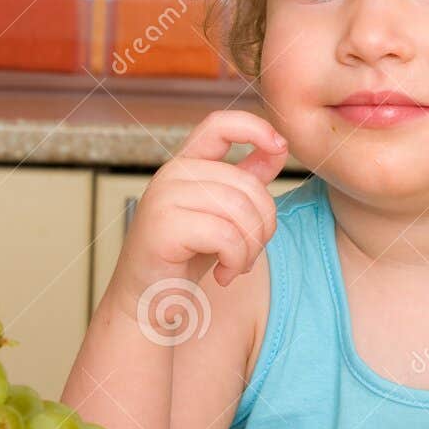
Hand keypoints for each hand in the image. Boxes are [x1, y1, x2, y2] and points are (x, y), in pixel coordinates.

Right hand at [116, 110, 288, 300]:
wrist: (148, 304)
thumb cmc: (186, 259)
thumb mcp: (222, 214)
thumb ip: (245, 180)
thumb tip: (278, 147)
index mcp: (186, 164)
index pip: (220, 124)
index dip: (255, 127)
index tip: (280, 146)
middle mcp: (172, 173)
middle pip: (247, 184)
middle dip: (263, 225)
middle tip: (249, 253)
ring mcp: (164, 196)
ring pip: (240, 209)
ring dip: (250, 248)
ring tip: (235, 265)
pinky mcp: (163, 226)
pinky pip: (226, 235)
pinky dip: (236, 260)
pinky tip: (224, 274)